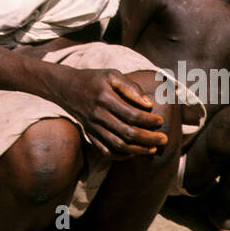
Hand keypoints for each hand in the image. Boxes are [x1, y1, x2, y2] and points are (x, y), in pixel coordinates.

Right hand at [44, 66, 169, 158]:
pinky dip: (121, 155)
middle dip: (148, 138)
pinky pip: (106, 151)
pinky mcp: (90, 135)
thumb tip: (148, 104)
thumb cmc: (93, 79)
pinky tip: (133, 152)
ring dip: (138, 150)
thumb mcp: (111, 75)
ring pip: (118, 145)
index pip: (131, 114)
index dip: (148, 120)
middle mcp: (98, 115)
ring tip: (153, 148)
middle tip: (163, 139)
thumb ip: (131, 87)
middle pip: (126, 132)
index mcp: (104, 98)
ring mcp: (93, 128)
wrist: (65, 88)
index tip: (160, 121)